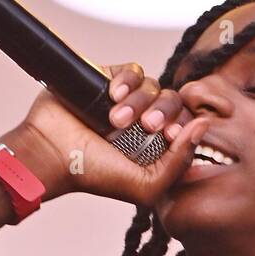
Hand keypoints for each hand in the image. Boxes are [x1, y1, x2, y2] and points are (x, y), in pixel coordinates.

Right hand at [2, 63, 209, 206]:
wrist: (51, 154)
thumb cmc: (95, 175)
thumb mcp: (147, 186)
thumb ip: (179, 162)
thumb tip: (202, 125)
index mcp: (157, 146)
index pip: (187, 125)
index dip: (184, 125)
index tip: (169, 135)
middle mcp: (144, 122)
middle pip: (173, 102)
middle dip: (162, 112)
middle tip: (145, 126)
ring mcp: (127, 100)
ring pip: (153, 85)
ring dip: (138, 101)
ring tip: (115, 119)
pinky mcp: (108, 80)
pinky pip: (133, 69)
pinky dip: (127, 80)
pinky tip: (111, 95)